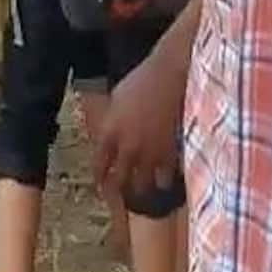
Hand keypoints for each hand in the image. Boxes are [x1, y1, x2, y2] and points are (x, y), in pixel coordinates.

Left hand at [95, 27, 188, 196]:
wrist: (170, 77)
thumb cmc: (141, 81)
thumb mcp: (116, 100)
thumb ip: (112, 121)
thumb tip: (111, 134)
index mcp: (109, 132)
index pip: (99, 164)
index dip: (99, 176)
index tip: (100, 183)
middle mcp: (127, 147)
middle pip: (119, 180)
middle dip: (118, 188)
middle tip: (120, 194)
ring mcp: (150, 153)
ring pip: (143, 184)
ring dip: (142, 188)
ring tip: (143, 189)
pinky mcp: (172, 153)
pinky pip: (166, 177)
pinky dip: (165, 180)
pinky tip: (165, 180)